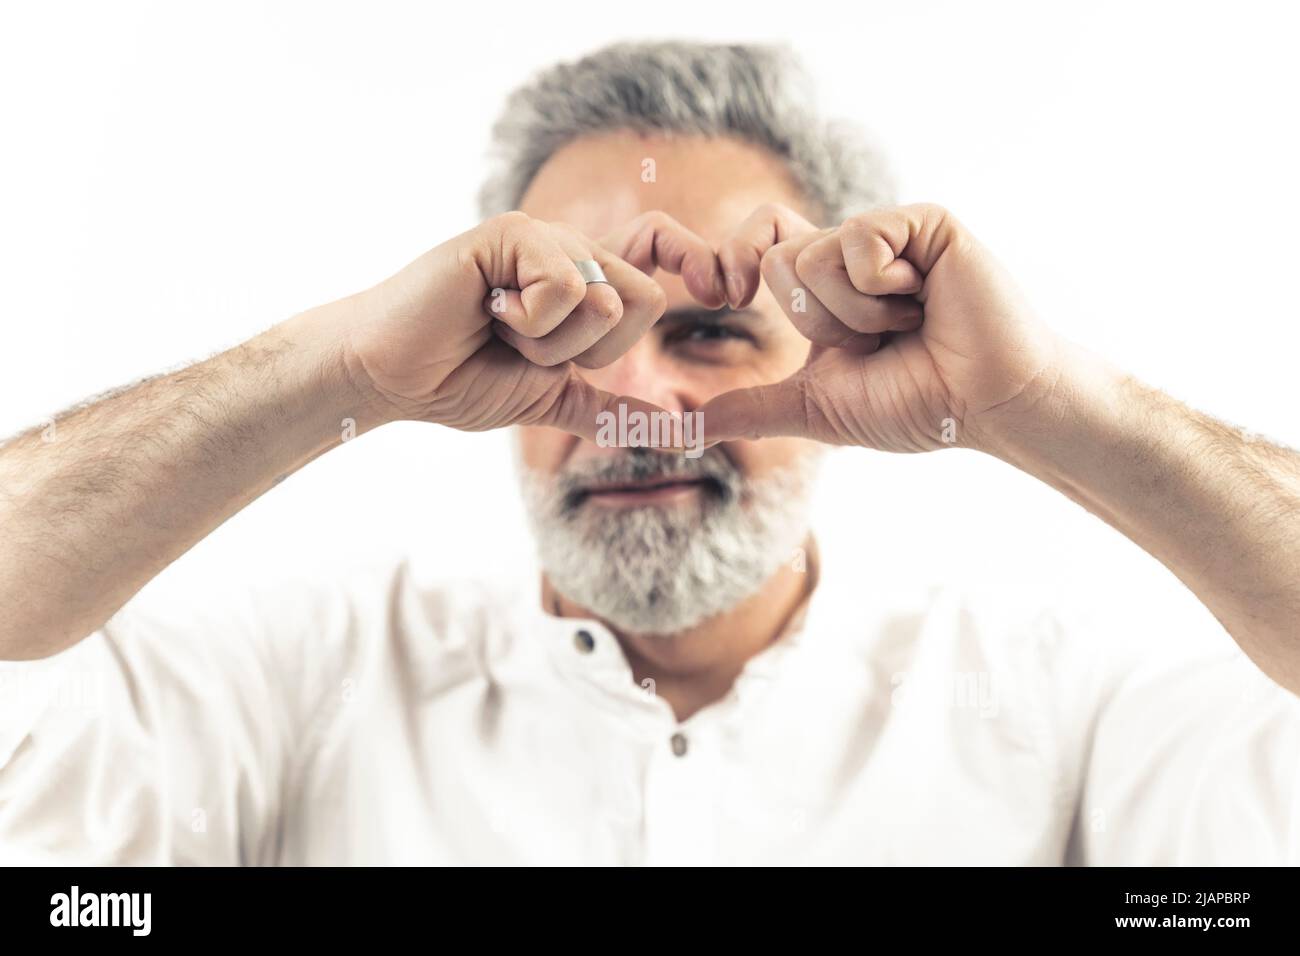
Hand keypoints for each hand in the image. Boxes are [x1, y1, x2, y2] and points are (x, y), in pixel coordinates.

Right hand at [333, 212, 693, 439]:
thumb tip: (678, 433)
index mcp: (582, 281)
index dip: (697, 259)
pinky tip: (485, 313)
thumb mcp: (550, 400)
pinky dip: (531, 322)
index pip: (660, 246)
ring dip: (551, 343)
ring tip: (498, 330)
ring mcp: (539, 237)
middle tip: (528, 348)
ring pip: (604, 299)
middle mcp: (567, 250)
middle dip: (592, 352)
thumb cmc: (460, 381)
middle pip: (642, 298)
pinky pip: (566, 286)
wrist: (394, 377)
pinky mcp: (509, 234)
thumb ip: (609, 410)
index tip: (722, 294)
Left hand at [700, 203, 1064, 452]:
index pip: (756, 243)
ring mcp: (889, 233)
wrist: (983, 404)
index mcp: (824, 285)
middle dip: (820, 323)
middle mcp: (852, 251)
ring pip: (816, 255)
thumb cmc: (914, 404)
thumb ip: (751, 411)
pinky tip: (926, 299)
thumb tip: (683, 432)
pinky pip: (861, 238)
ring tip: (909, 323)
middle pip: (777, 259)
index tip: (722, 296)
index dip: (730, 261)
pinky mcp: (924, 222)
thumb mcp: (816, 409)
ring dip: (858, 315)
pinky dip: (884, 288)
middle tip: (876, 340)